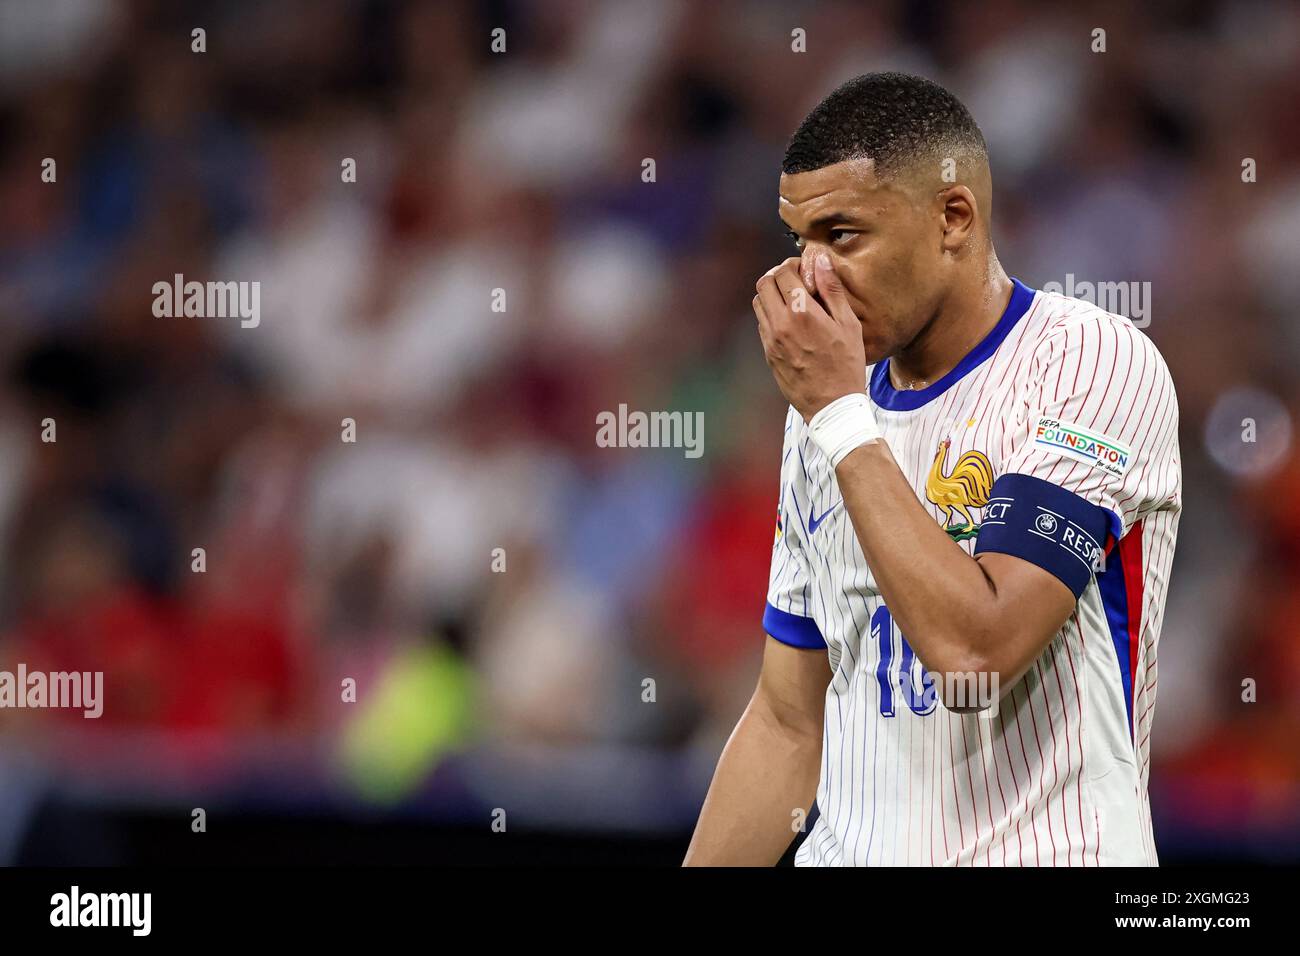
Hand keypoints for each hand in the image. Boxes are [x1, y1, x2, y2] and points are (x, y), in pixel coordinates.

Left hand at [753, 254, 866, 421]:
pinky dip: (771, 315)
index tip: (803, 269)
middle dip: (777, 276)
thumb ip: (832, 289)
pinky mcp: (768, 354)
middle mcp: (780, 324)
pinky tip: (790, 321)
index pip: (782, 273)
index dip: (792, 265)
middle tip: (793, 280)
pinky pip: (762, 324)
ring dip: (771, 295)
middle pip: (763, 284)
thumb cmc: (846, 365)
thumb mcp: (848, 324)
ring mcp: (771, 340)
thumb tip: (820, 260)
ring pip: (758, 303)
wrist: (831, 405)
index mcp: (802, 312)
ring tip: (791, 300)